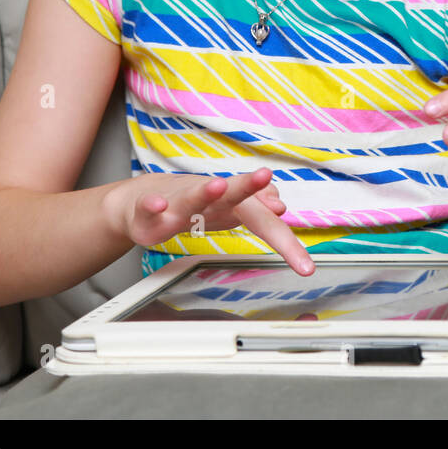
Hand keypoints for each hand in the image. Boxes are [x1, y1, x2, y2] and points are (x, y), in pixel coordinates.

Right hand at [103, 168, 313, 274]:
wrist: (143, 200)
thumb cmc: (191, 205)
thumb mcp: (226, 208)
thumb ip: (255, 208)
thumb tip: (280, 204)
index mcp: (231, 203)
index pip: (263, 221)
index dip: (285, 242)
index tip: (305, 266)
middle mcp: (208, 199)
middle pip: (232, 196)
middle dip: (249, 188)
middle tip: (267, 181)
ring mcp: (178, 203)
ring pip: (192, 196)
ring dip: (205, 192)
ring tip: (218, 186)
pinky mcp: (148, 212)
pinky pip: (150, 207)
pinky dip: (153, 205)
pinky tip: (158, 205)